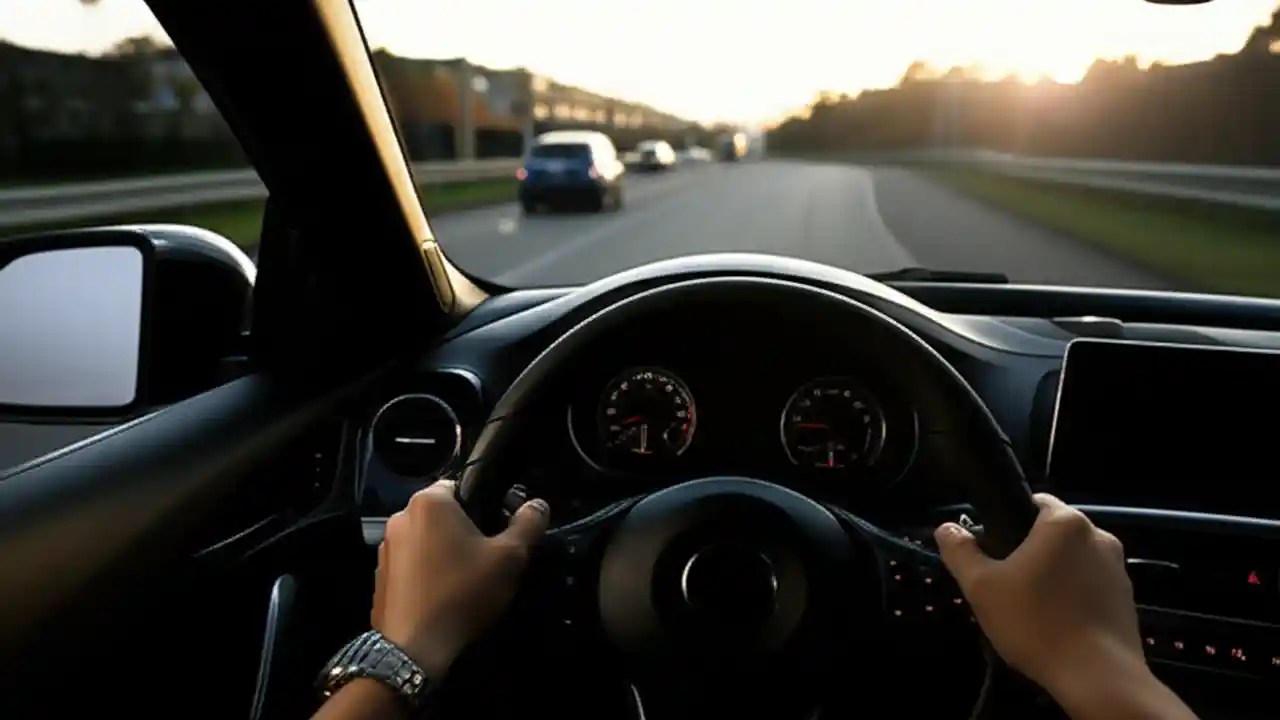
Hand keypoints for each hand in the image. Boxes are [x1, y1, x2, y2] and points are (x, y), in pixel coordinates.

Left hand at [372, 479, 548, 678]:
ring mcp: (385, 548)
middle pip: (444, 515)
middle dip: (465, 531)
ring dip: (444, 553)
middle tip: (487, 560)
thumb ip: (528, 525)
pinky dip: (427, 573)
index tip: (498, 532)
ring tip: (465, 583)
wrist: (413, 648)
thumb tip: (538, 504)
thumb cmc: (462, 593)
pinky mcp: (380, 576)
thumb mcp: (509, 559)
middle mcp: (400, 516)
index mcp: (429, 501)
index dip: (485, 505)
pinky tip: (442, 597)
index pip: (462, 485)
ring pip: (426, 540)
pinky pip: (411, 564)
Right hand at [934, 494, 1144, 703]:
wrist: (1097, 677)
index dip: (1008, 522)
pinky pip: (1091, 587)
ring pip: (1073, 562)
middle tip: (1006, 586)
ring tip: (1032, 610)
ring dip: (1054, 576)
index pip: (1033, 502)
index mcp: (1065, 522)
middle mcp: (1100, 536)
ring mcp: (1119, 569)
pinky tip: (1058, 625)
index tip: (994, 553)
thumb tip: (947, 529)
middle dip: (1031, 553)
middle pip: (1054, 534)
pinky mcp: (1127, 599)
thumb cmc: (1035, 622)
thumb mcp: (981, 587)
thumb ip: (960, 551)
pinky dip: (1074, 598)